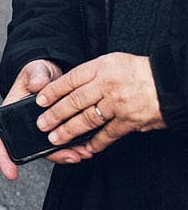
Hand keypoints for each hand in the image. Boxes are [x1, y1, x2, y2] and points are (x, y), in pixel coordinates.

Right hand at [0, 59, 81, 179]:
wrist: (52, 73)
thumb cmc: (38, 73)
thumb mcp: (34, 71)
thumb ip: (35, 76)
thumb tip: (38, 84)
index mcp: (12, 112)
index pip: (4, 137)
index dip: (5, 157)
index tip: (11, 173)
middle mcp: (26, 125)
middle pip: (33, 148)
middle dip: (53, 155)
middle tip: (71, 157)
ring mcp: (43, 128)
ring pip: (51, 147)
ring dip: (67, 153)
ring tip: (84, 153)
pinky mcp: (58, 128)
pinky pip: (64, 142)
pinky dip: (75, 146)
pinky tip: (87, 146)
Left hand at [35, 52, 164, 158]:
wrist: (171, 81)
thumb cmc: (140, 72)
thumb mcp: (113, 61)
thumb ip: (91, 73)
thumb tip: (68, 87)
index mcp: (101, 67)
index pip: (70, 79)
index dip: (52, 91)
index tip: (38, 101)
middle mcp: (107, 85)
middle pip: (74, 101)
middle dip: (55, 115)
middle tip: (41, 124)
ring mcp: (118, 104)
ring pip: (86, 119)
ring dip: (69, 131)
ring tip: (55, 138)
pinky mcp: (129, 121)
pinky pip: (107, 135)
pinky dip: (95, 143)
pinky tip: (84, 148)